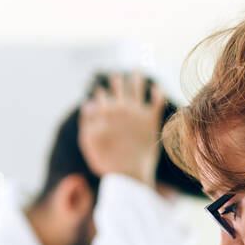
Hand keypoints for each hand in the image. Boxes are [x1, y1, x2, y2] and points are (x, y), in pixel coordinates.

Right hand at [77, 70, 165, 186]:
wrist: (129, 173)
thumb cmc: (106, 160)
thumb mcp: (88, 141)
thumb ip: (86, 120)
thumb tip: (89, 102)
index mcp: (105, 111)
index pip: (102, 95)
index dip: (100, 92)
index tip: (100, 91)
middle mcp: (122, 107)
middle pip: (120, 87)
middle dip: (117, 80)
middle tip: (117, 76)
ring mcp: (138, 112)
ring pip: (137, 87)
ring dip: (136, 78)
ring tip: (137, 71)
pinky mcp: (152, 119)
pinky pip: (157, 101)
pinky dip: (158, 93)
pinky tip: (157, 89)